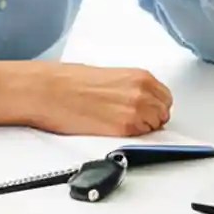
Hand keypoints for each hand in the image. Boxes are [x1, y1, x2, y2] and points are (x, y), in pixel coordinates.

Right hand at [0, 60, 172, 136]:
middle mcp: (141, 93)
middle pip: (163, 113)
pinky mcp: (122, 130)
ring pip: (154, 127)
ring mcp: (134, 112)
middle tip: (131, 119)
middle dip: (151, 117)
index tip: (145, 109)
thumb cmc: (68, 80)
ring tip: (118, 123)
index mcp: (139, 76)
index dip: (154, 105)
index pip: (165, 97)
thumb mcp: (108, 75)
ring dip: (142, 128)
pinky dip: (130, 137)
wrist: (49, 90)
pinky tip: (112, 128)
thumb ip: (129, 87)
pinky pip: (139, 138)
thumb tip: (137, 99)